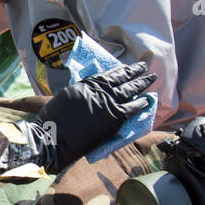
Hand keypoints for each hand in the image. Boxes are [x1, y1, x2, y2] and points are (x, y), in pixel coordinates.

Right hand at [23, 62, 155, 171]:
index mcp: (86, 84)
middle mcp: (99, 90)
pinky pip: (132, 108)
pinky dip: (141, 103)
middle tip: (145, 67)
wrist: (53, 137)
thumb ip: (82, 92)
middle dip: (135, 72)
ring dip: (142, 83)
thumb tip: (92, 92)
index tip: (127, 67)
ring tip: (152, 77)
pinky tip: (148, 99)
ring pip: (130, 90)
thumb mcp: (66, 96)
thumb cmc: (53, 120)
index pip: (108, 74)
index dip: (120, 70)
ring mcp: (108, 103)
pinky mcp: (114, 118)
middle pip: (122, 78)